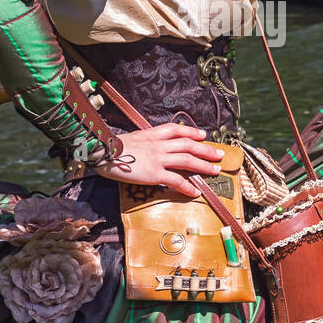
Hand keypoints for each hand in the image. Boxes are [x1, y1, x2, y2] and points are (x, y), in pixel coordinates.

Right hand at [94, 122, 225, 198]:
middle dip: (206, 150)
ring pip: (187, 161)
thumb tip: (148, 145)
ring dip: (203, 166)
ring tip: (215, 171)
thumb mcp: (131, 138)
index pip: (176, 130)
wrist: (103, 152)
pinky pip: (176, 180)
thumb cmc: (112, 148)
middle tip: (219, 154)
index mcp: (152, 134)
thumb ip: (144, 141)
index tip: (203, 135)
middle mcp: (159, 145)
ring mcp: (158, 159)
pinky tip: (196, 192)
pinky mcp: (154, 174)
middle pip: (188, 145)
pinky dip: (188, 187)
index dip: (192, 132)